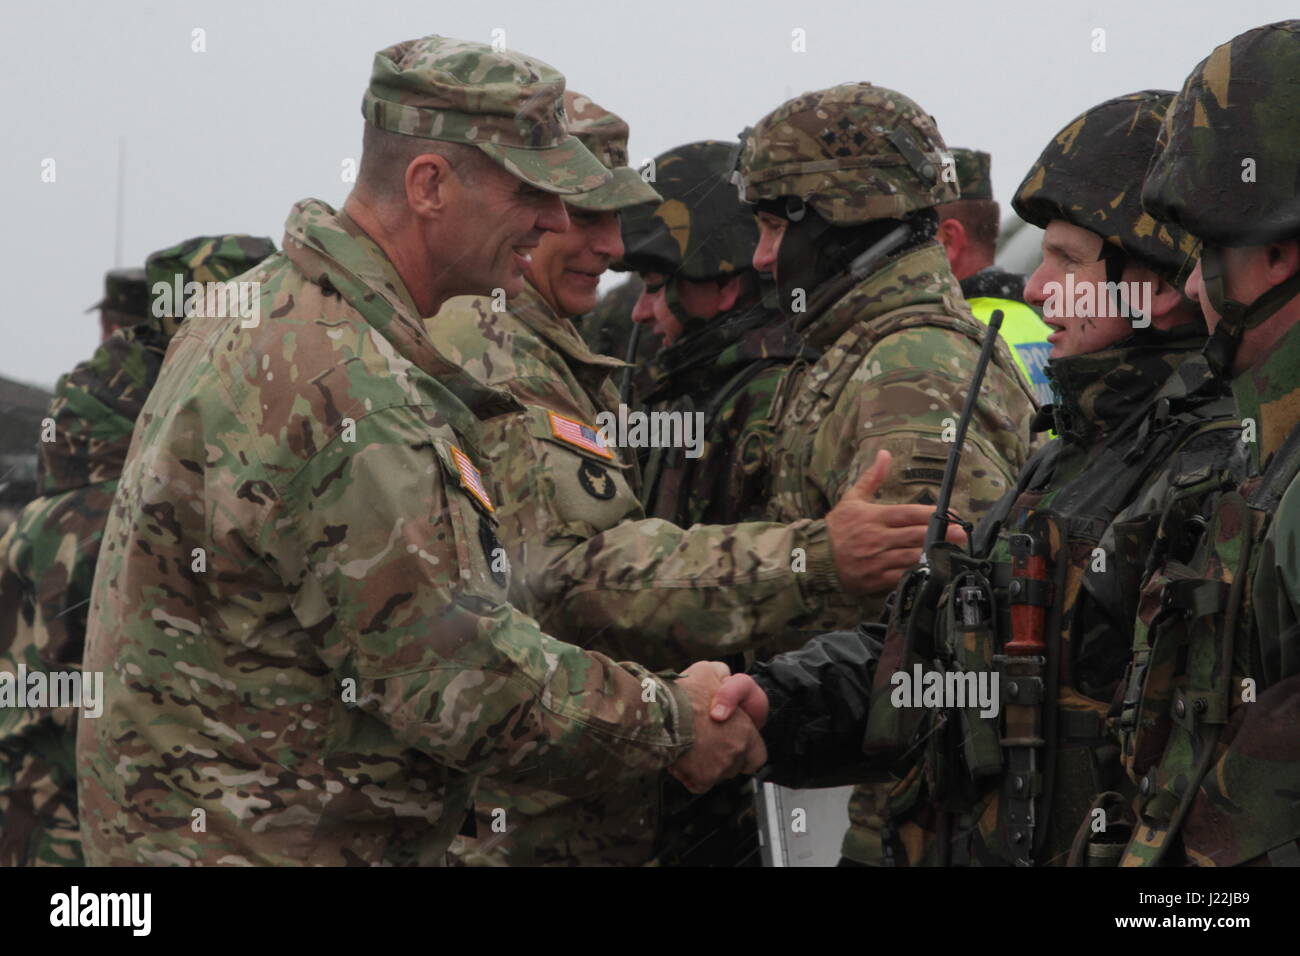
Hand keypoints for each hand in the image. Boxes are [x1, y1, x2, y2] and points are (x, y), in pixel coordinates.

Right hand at [668, 661, 766, 792]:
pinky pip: (698, 783)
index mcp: (745, 731)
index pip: (758, 756)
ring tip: (691, 747)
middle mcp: (735, 752)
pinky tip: (682, 758)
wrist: (658, 712)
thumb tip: (725, 680)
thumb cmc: (684, 692)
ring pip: (716, 775)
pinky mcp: (701, 779)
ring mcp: (719, 768)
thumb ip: (724, 678)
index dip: (746, 751)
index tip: (732, 743)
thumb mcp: (710, 670)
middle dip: (724, 758)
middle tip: (707, 743)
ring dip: (706, 765)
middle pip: (735, 767)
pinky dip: (690, 775)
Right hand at [826, 449, 967, 594]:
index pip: (908, 514)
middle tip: (961, 533)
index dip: (931, 514)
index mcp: (873, 517)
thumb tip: (885, 454)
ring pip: (911, 557)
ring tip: (952, 550)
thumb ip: (873, 478)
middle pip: (915, 535)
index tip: (950, 514)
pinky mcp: (875, 579)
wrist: (815, 557)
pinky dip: (917, 573)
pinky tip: (931, 569)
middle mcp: (876, 538)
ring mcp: (876, 560)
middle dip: (941, 534)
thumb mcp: (852, 498)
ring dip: (933, 554)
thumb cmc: (836, 527)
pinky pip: (901, 577)